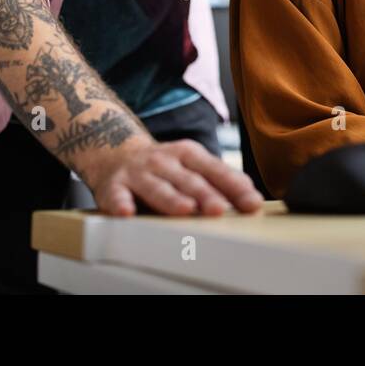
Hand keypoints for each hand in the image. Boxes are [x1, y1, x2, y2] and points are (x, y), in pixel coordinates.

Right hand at [79, 137, 263, 216]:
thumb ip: (217, 180)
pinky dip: (120, 203)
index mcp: (188, 154)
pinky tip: (126, 213)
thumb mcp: (190, 165)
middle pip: (188, 180)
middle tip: (220, 209)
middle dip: (205, 194)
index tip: (251, 203)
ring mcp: (138, 172)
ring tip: (185, 209)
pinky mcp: (113, 185)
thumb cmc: (162, 168)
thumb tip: (251, 196)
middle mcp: (164, 161)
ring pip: (157, 187)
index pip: (215, 170)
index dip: (234, 186)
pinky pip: (116, 195)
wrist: (113, 153)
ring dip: (171, 198)